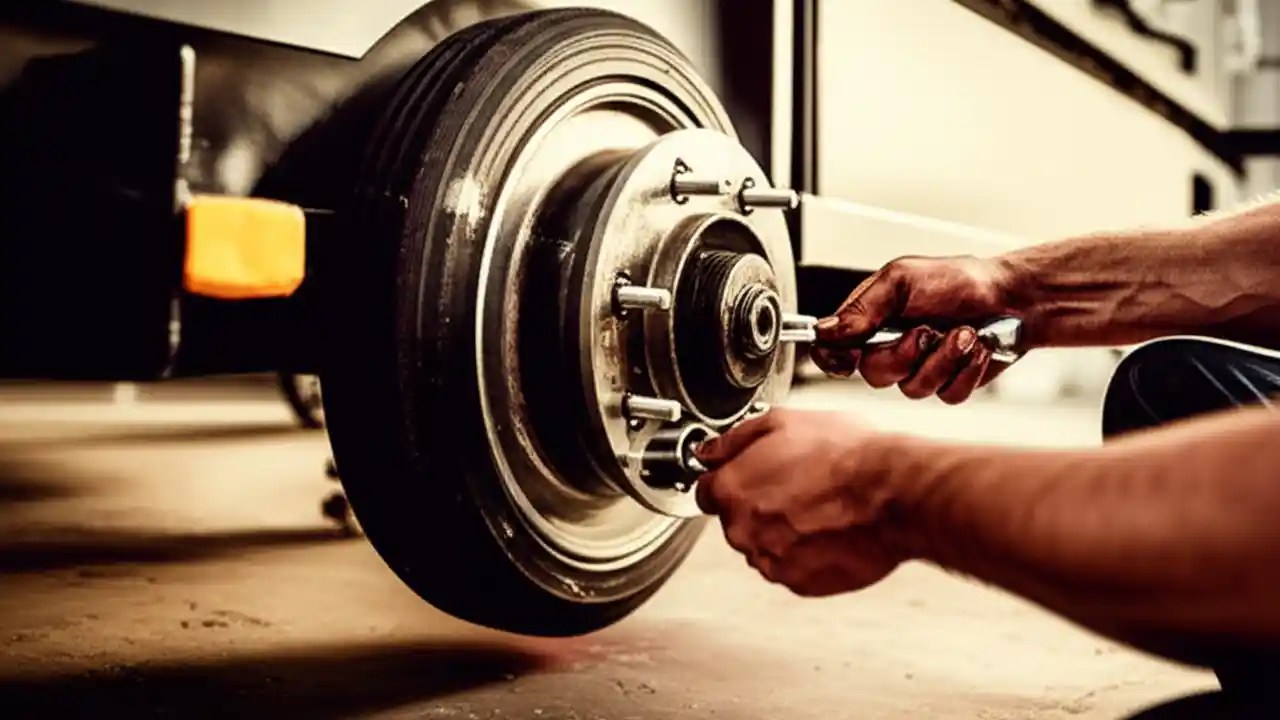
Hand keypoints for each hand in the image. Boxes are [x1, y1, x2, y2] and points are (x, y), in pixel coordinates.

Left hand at [693, 409, 907, 596]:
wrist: (893, 494)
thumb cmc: (846, 456)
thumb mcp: (782, 422)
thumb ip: (734, 439)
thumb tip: (709, 451)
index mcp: (731, 491)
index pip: (706, 491)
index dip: (731, 479)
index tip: (752, 476)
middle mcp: (743, 531)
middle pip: (736, 520)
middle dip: (759, 505)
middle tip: (798, 486)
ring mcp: (771, 561)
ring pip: (765, 546)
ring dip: (783, 531)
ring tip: (820, 508)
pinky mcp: (801, 583)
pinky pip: (793, 568)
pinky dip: (807, 553)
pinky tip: (831, 530)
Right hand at [811, 255, 1020, 403]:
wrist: (1013, 297)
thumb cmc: (960, 280)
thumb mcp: (903, 279)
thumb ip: (863, 308)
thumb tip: (825, 331)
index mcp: (871, 319)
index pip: (832, 349)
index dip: (834, 359)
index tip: (850, 357)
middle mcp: (890, 346)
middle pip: (873, 375)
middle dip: (905, 355)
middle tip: (927, 330)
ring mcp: (920, 368)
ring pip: (913, 388)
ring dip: (944, 359)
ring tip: (964, 333)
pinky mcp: (949, 383)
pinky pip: (947, 395)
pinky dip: (966, 371)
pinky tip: (977, 348)